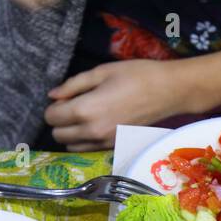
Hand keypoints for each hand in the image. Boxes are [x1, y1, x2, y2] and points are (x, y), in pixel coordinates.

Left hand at [44, 42, 220, 150]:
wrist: (168, 91)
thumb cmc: (136, 75)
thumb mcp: (101, 72)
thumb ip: (73, 85)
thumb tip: (53, 95)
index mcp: (86, 110)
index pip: (52, 117)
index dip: (54, 106)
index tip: (65, 97)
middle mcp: (92, 131)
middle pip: (58, 135)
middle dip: (59, 121)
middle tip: (73, 105)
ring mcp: (103, 142)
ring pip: (70, 145)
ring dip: (70, 132)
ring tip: (85, 115)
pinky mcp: (113, 146)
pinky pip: (87, 148)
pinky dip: (84, 138)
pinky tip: (96, 123)